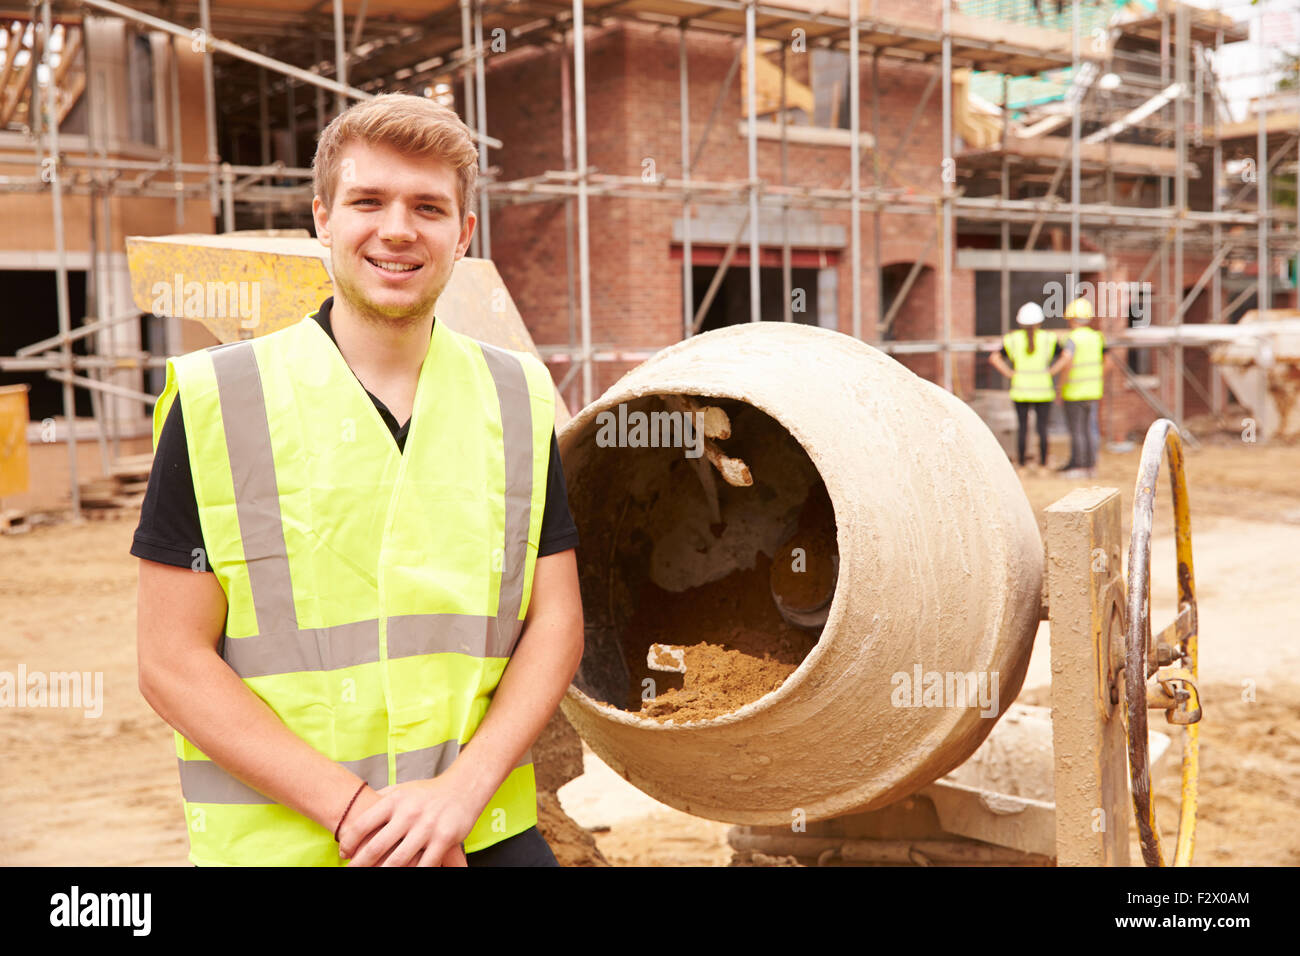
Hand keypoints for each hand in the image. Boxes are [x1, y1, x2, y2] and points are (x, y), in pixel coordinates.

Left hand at [341, 777, 478, 866]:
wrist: (463, 787)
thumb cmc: (428, 792)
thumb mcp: (402, 789)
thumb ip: (381, 798)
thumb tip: (358, 809)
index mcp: (395, 801)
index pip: (362, 824)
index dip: (349, 843)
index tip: (344, 853)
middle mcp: (409, 814)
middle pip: (376, 847)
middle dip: (360, 864)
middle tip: (351, 871)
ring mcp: (427, 827)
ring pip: (398, 861)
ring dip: (383, 872)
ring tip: (373, 876)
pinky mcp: (444, 839)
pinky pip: (424, 865)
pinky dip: (412, 873)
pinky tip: (404, 876)